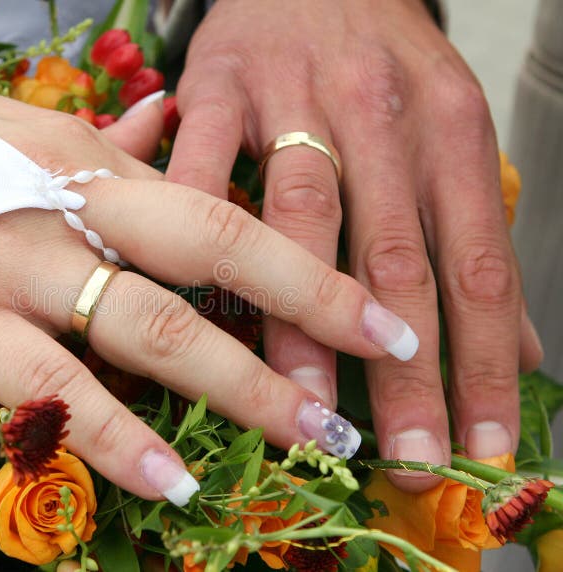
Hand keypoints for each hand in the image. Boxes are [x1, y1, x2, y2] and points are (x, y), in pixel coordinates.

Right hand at [0, 92, 413, 501]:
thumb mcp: (17, 135)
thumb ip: (102, 140)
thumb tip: (166, 115)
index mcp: (93, 167)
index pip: (225, 212)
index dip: (309, 264)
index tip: (379, 314)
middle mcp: (70, 210)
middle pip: (214, 257)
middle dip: (307, 317)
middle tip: (377, 372)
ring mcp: (15, 268)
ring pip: (149, 328)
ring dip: (237, 389)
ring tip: (308, 437)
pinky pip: (50, 387)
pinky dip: (110, 437)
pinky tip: (165, 480)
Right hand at [167, 0, 543, 490]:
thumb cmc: (379, 63)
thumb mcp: (448, 133)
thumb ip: (474, 240)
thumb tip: (524, 350)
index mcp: (449, 130)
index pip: (477, 264)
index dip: (483, 362)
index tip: (479, 444)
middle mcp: (380, 113)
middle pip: (396, 256)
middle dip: (404, 367)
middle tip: (403, 453)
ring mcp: (293, 97)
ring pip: (302, 220)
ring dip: (302, 320)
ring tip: (307, 404)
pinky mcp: (218, 88)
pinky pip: (203, 168)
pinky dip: (197, 234)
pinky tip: (194, 301)